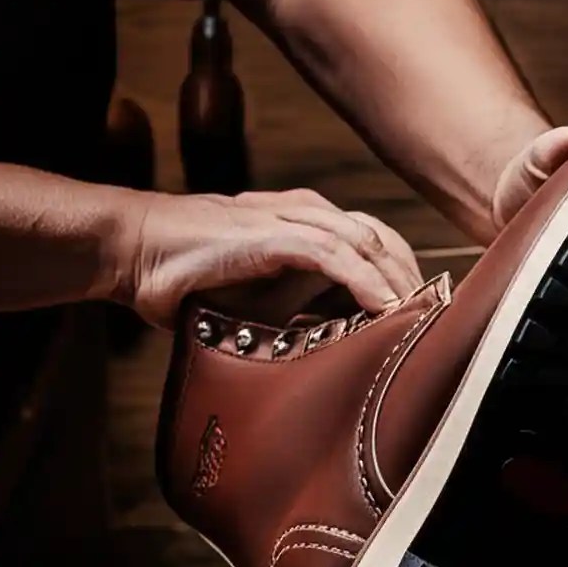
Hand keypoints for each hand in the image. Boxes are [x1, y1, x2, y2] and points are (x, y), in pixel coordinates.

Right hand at [117, 189, 421, 328]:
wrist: (132, 253)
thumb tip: (335, 353)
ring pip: (366, 242)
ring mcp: (288, 219)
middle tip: (435, 317)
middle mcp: (305, 213)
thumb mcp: (257, 301)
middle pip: (382, 237)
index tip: (425, 309)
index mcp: (304, 222)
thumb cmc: (187, 279)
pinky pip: (333, 254)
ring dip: (398, 280)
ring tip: (419, 317)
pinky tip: (384, 307)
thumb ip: (296, 312)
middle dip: (412, 276)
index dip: (403, 272)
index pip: (374, 240)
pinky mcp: (271, 235)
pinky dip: (364, 281)